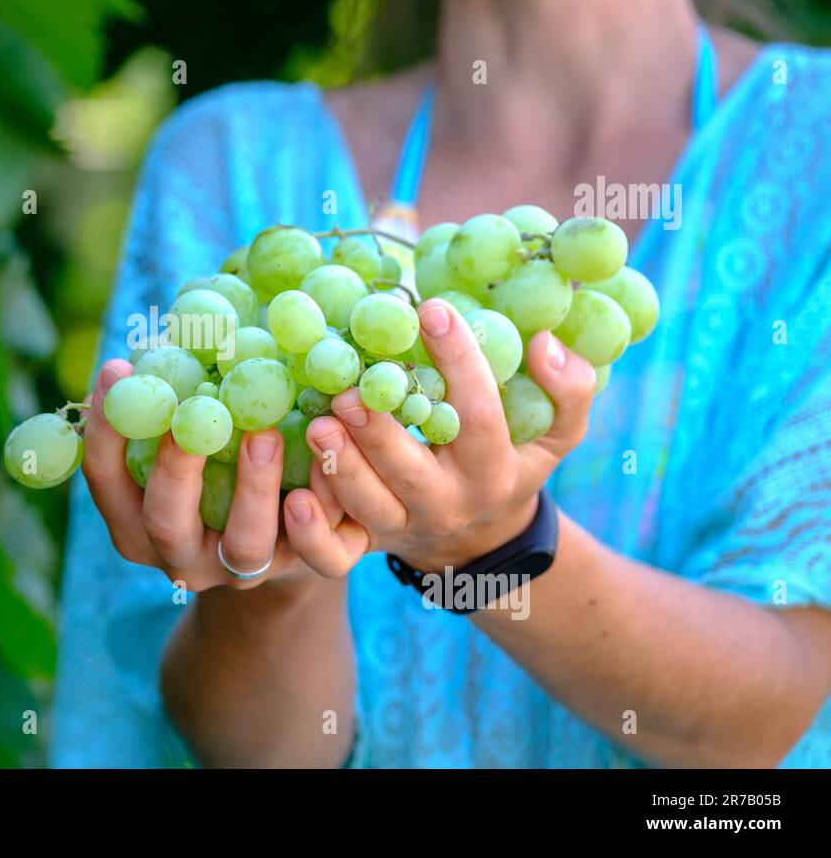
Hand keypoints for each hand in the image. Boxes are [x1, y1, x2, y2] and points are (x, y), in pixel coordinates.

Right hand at [82, 360, 363, 591]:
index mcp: (136, 521)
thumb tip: (167, 330)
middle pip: (165, 524)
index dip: (104, 430)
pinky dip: (320, 510)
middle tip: (191, 418)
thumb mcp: (186, 434)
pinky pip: (314, 550)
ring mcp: (240, 568)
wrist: (287, 528)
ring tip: (264, 435)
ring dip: (254, 490)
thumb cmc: (215, 458)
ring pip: (244, 546)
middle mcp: (181, 554)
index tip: (116, 371)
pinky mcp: (300, 568)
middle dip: (175, 470)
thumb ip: (171, 401)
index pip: (106, 480)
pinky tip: (325, 463)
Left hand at [283, 298, 597, 575]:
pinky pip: (334, 552)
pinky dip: (311, 530)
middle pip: (411, 472)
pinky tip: (293, 497)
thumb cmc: (511, 464)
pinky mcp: (364, 546)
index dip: (459, 364)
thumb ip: (568, 391)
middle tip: (349, 389)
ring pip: (368, 508)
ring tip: (318, 424)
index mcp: (493, 473)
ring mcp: (402, 528)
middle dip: (378, 432)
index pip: (478, 418)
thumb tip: (545, 343)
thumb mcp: (555, 435)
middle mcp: (446, 504)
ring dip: (340, 467)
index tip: (433, 309)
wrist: (477, 540)